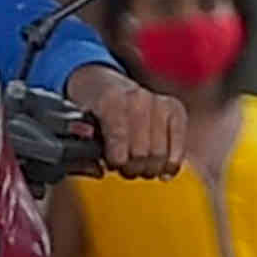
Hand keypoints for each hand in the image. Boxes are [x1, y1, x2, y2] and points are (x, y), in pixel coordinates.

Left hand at [68, 65, 187, 178]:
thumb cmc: (91, 110)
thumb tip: (96, 169)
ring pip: (160, 155)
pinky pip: (179, 148)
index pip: (120, 143)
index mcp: (110, 101)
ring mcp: (159, 102)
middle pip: (142, 154)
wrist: (103, 85)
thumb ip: (82, 145)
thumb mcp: (77, 124)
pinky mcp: (176, 110)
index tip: (111, 162)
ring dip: (148, 168)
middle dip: (131, 168)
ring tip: (138, 165)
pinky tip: (162, 171)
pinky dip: (171, 165)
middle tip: (125, 166)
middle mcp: (138, 98)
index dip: (115, 161)